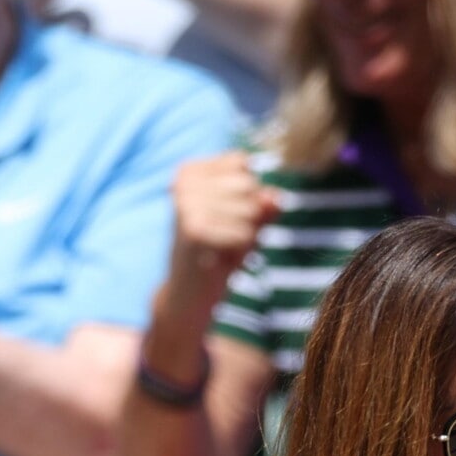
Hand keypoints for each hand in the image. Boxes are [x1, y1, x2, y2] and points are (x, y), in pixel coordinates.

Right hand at [166, 150, 282, 304]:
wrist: (188, 293)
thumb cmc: (218, 248)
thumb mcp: (246, 217)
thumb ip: (264, 200)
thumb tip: (273, 198)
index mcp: (188, 171)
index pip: (242, 162)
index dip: (246, 193)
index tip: (222, 215)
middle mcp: (182, 182)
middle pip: (248, 184)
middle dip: (247, 215)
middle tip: (221, 235)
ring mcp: (186, 205)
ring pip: (250, 209)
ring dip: (244, 234)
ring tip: (220, 246)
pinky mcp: (194, 230)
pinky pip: (245, 233)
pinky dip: (239, 250)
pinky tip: (218, 258)